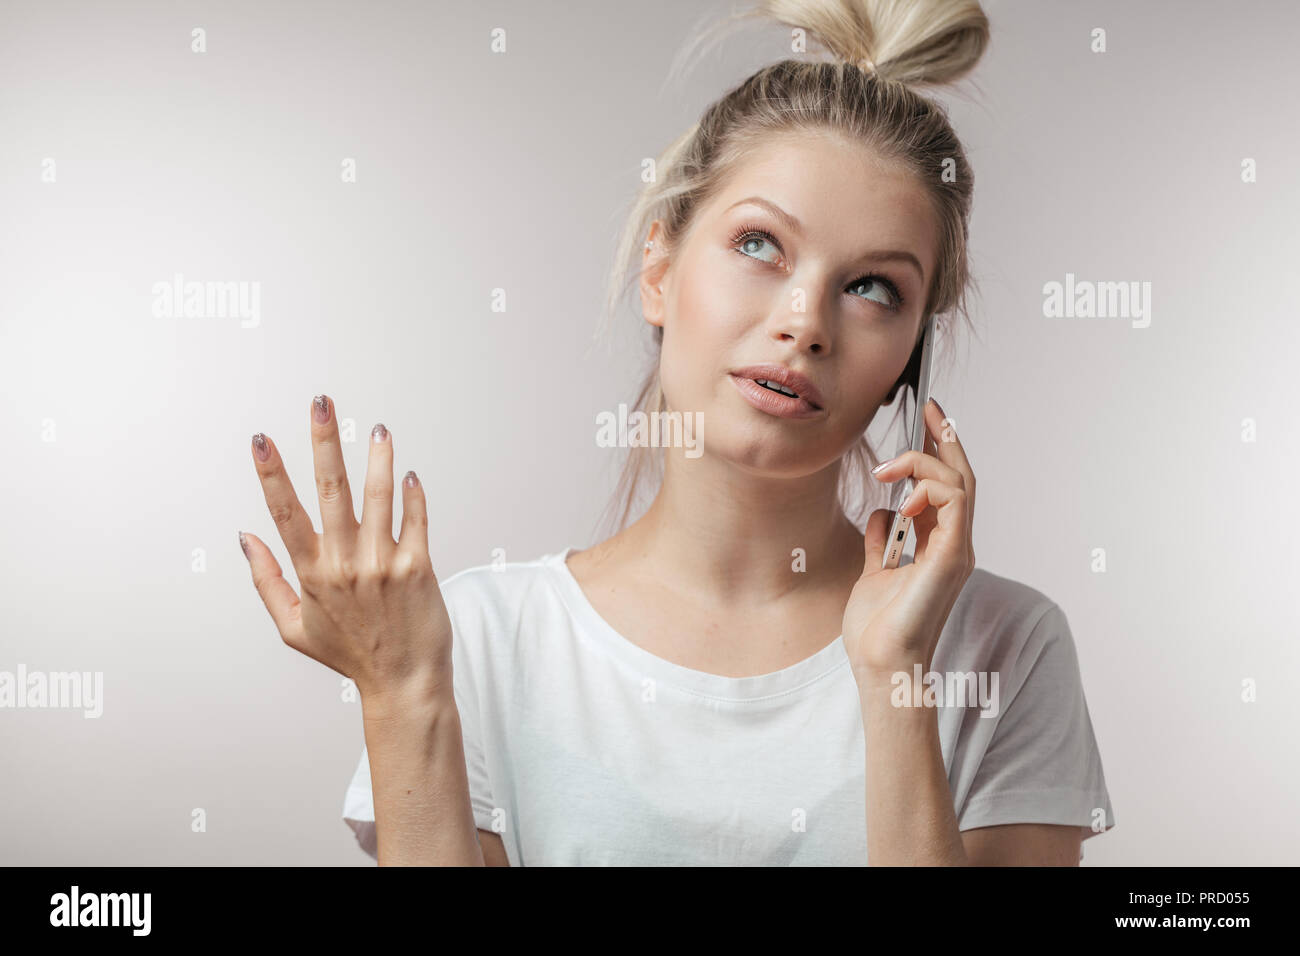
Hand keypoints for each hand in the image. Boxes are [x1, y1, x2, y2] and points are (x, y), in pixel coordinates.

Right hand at [239, 394, 452, 706]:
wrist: (403, 683)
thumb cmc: (350, 654)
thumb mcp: (293, 627)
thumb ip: (266, 580)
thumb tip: (244, 536)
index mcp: (311, 574)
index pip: (285, 512)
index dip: (271, 473)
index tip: (261, 438)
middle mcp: (345, 564)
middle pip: (331, 491)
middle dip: (324, 443)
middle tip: (321, 403)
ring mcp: (382, 564)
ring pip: (378, 498)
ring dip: (378, 458)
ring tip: (378, 429)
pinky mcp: (418, 568)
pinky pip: (415, 520)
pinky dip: (413, 494)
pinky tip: (408, 473)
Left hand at [842, 398, 975, 676]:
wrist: (881, 665)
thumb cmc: (877, 630)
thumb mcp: (873, 572)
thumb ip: (880, 541)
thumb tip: (880, 511)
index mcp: (938, 546)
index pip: (946, 487)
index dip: (938, 450)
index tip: (926, 418)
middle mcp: (954, 544)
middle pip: (961, 476)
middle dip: (946, 438)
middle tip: (930, 407)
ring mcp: (956, 550)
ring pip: (960, 483)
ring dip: (924, 464)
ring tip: (888, 469)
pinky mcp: (951, 557)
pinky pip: (954, 503)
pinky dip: (930, 488)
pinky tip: (901, 496)